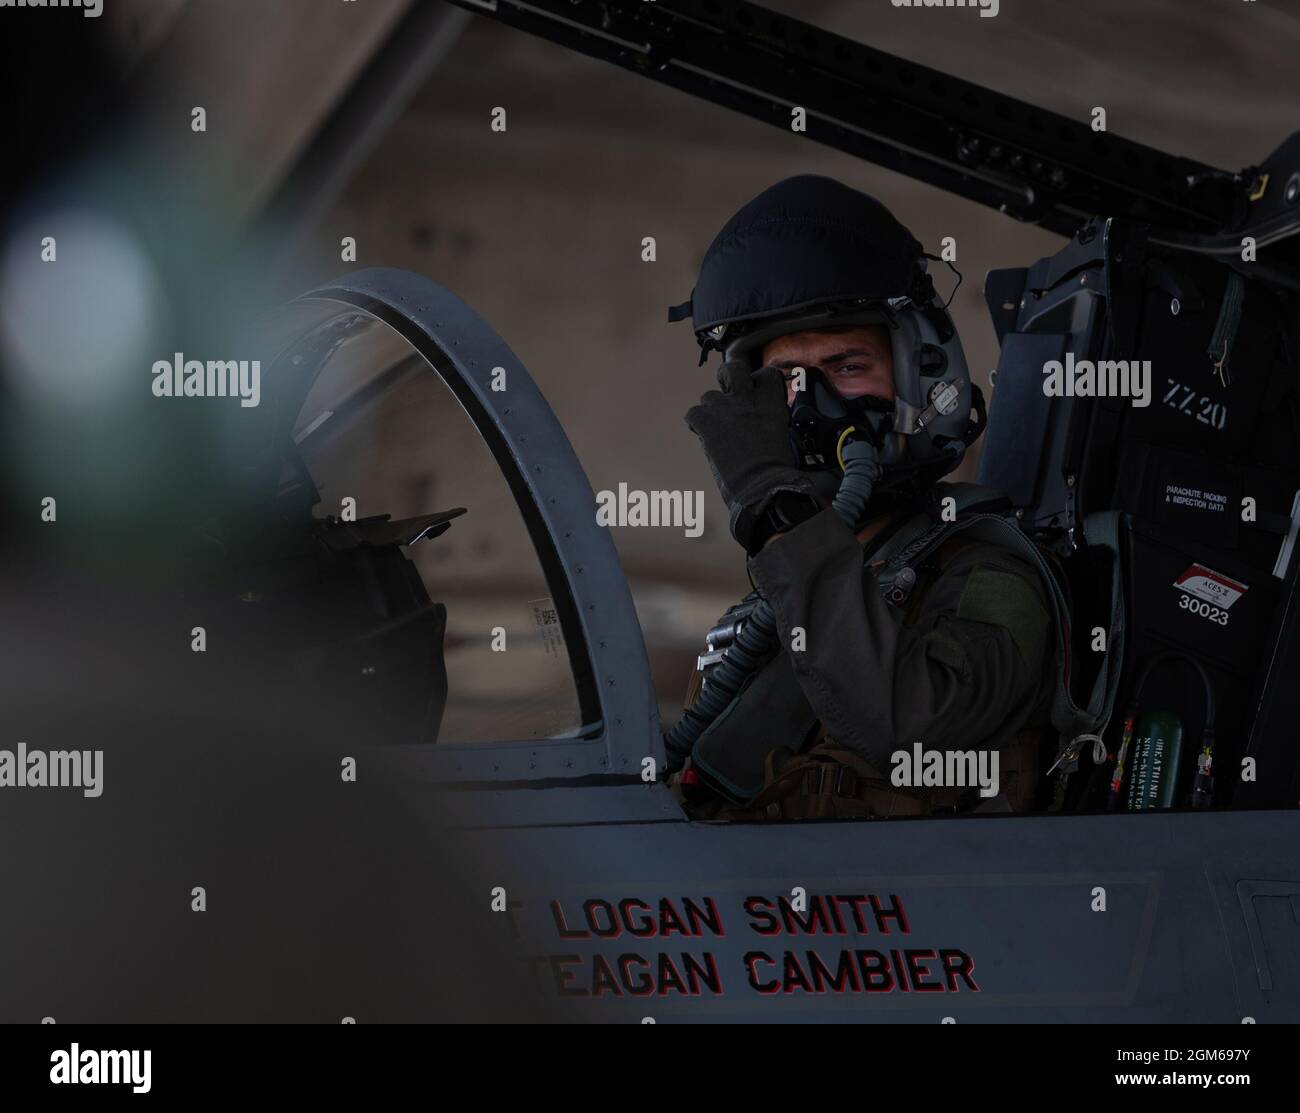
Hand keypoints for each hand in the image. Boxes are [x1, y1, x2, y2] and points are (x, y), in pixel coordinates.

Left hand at [685, 360, 822, 548]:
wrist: (764, 489)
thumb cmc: (777, 472)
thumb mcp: (783, 437)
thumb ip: (770, 421)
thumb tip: (760, 423)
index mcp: (772, 405)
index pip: (766, 375)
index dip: (757, 381)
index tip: (754, 391)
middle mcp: (749, 401)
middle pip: (733, 369)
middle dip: (728, 377)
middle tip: (728, 390)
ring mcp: (726, 411)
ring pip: (709, 395)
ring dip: (711, 409)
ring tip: (716, 427)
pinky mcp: (708, 426)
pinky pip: (693, 414)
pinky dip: (696, 424)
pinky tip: (703, 434)